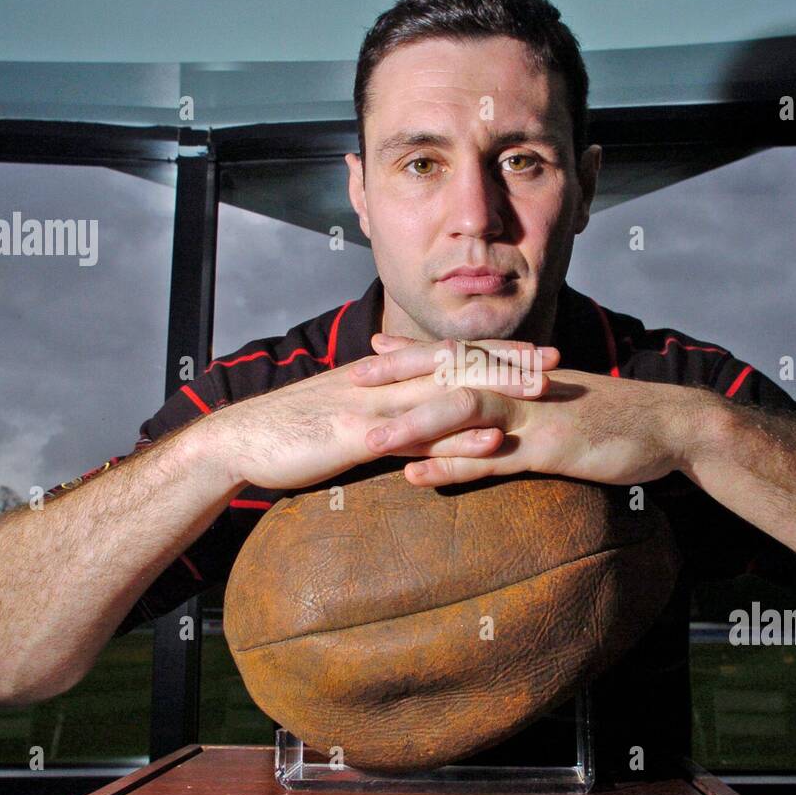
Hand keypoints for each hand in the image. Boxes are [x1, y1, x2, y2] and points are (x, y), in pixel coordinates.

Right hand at [205, 336, 559, 491]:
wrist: (239, 440)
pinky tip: (494, 442)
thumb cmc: (288, 431)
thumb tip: (407, 426)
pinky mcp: (362, 439)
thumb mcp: (340, 416)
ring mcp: (375, 408)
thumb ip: (377, 414)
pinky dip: (459, 437)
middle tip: (556, 360)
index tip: (529, 353)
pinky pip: (419, 437)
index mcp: (380, 375)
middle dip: (507, 362)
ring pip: (447, 393)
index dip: (489, 353)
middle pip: (457, 365)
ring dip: (497, 391)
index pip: (444, 356)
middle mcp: (384, 383)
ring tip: (543, 392)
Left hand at [352, 334, 696, 486]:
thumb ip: (529, 400)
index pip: (458, 355)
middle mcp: (521, 386)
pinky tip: (418, 476)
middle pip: (447, 373)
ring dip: (411, 424)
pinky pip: (493, 456)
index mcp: (524, 373)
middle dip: (396, 378)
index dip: (413, 354)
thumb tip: (497, 407)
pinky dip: (453, 464)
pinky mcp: (550, 446)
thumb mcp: (567, 403)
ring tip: (366, 439)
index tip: (371, 353)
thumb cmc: (618, 417)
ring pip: (460, 410)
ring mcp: (533, 414)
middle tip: (348, 382)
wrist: (672, 426)